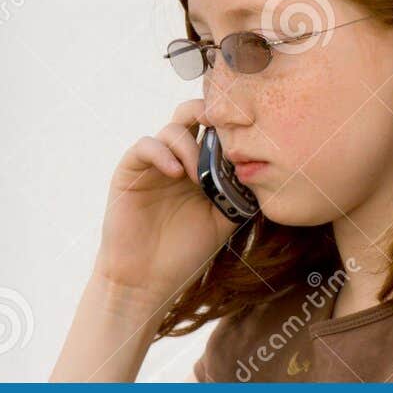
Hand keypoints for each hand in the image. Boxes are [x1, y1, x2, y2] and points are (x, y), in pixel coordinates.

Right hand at [91, 97, 240, 309]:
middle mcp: (178, 159)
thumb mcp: (223, 221)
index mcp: (202, 168)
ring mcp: (154, 164)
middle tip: (225, 126)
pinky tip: (176, 173)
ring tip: (197, 176)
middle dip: (209, 112)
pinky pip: (146, 146)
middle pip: (192, 115)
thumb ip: (238, 192)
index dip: (230, 124)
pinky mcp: (130, 170)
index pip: (216, 131)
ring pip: (172, 129)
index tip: (249, 129)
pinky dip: (162, 153)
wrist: (147, 279)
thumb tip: (263, 168)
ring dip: (189, 146)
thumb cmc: (185, 253)